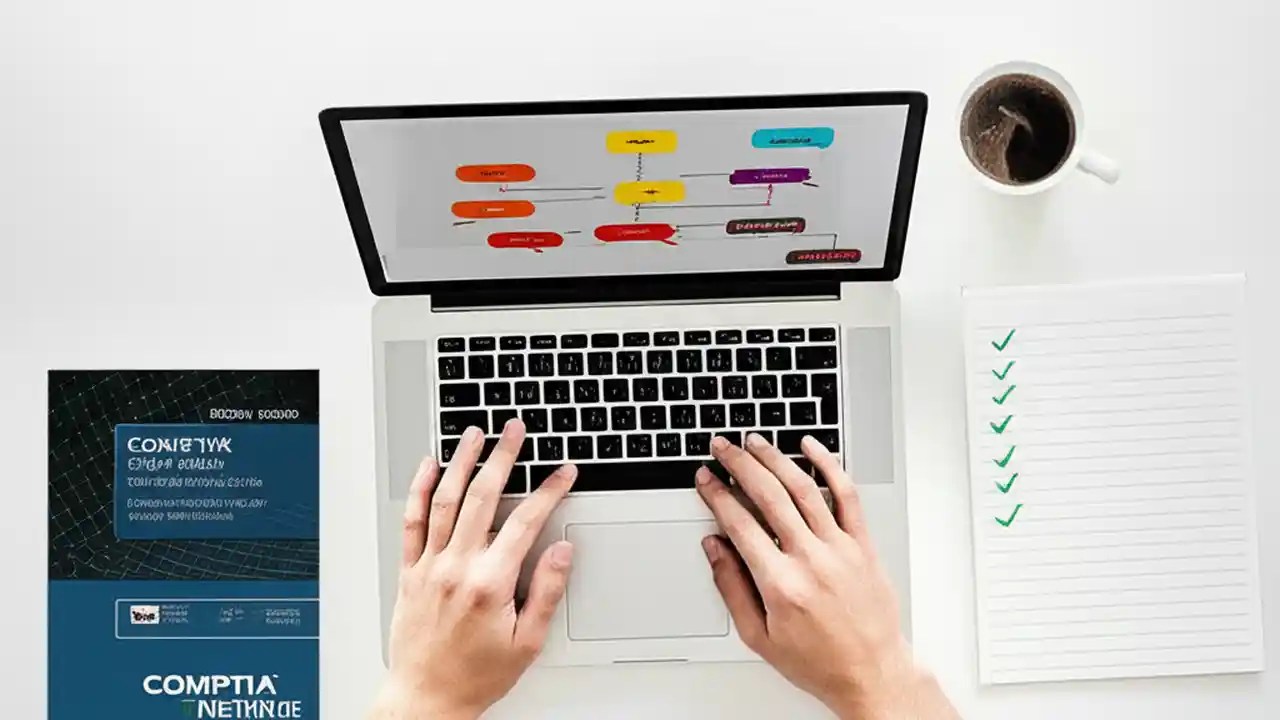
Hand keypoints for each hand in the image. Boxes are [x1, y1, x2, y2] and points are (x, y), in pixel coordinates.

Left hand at [370, 419, 576, 719]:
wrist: (426, 698)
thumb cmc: (476, 676)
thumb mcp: (527, 642)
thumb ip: (546, 591)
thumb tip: (561, 550)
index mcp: (490, 584)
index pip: (526, 521)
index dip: (549, 490)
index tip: (563, 473)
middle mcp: (457, 568)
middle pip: (482, 497)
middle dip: (503, 457)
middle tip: (515, 431)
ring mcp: (429, 566)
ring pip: (445, 500)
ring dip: (461, 462)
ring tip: (475, 434)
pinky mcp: (409, 571)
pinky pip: (412, 521)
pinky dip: (419, 490)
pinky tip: (429, 467)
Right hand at [696, 434, 957, 719]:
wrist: (871, 674)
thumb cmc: (818, 661)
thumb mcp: (759, 636)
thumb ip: (731, 587)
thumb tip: (714, 546)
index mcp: (780, 584)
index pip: (739, 523)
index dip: (717, 494)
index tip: (705, 478)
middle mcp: (811, 560)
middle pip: (768, 495)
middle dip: (740, 464)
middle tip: (723, 447)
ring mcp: (840, 548)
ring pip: (804, 488)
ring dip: (775, 458)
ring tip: (755, 442)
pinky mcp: (863, 545)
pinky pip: (847, 495)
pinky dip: (829, 465)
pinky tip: (812, 447)